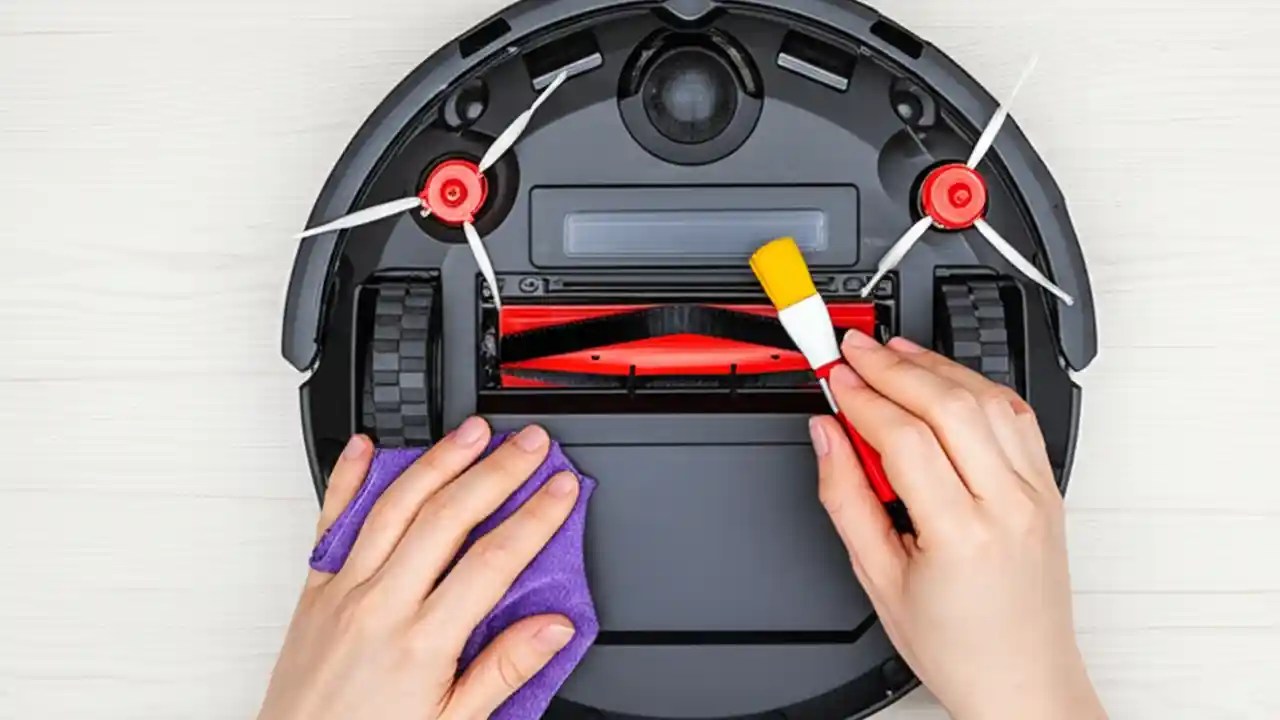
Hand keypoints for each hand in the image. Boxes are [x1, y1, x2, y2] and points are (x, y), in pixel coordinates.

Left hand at [259, 420, 579, 719]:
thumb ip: (505, 670)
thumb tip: (555, 627)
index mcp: (422, 641)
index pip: (494, 560)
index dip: (536, 517)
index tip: (561, 488)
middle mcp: (381, 604)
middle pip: (448, 517)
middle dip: (496, 471)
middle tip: (531, 443)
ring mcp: (343, 589)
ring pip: (395, 505)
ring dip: (438, 461)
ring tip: (472, 432)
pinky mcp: (315, 588)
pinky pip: (332, 521)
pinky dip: (349, 479)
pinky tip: (368, 448)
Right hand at [809, 331, 1105, 719]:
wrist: (1023, 682)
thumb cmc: (958, 646)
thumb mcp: (878, 579)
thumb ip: (846, 498)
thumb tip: (827, 436)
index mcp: (962, 534)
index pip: (905, 436)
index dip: (861, 397)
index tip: (833, 378)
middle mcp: (1009, 505)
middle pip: (949, 404)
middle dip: (893, 365)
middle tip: (854, 348)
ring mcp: (1037, 493)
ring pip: (989, 399)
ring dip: (936, 366)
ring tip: (894, 353)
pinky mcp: (1049, 489)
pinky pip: (1018, 417)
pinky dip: (977, 387)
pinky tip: (946, 379)